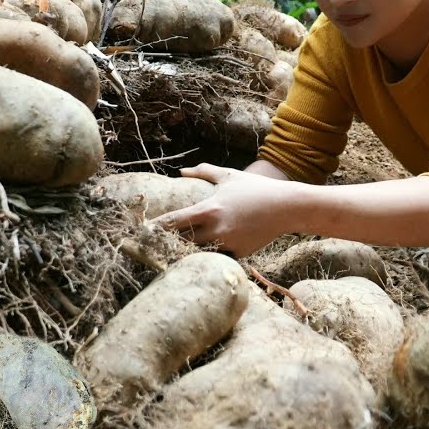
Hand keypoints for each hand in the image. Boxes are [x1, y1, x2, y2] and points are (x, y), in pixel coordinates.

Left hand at [151, 163, 298, 256]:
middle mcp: (216, 229)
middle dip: (169, 243)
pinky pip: (218, 256)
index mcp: (209, 209)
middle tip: (155, 244)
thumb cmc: (257, 188)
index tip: (141, 231)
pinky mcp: (239, 254)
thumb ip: (204, 172)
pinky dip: (211, 254)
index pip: (174, 221)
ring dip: (189, 251)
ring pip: (199, 252)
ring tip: (176, 251)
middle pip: (182, 242)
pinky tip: (204, 255)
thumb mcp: (229, 176)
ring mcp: (227, 243)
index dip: (156, 227)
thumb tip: (181, 172)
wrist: (287, 207)